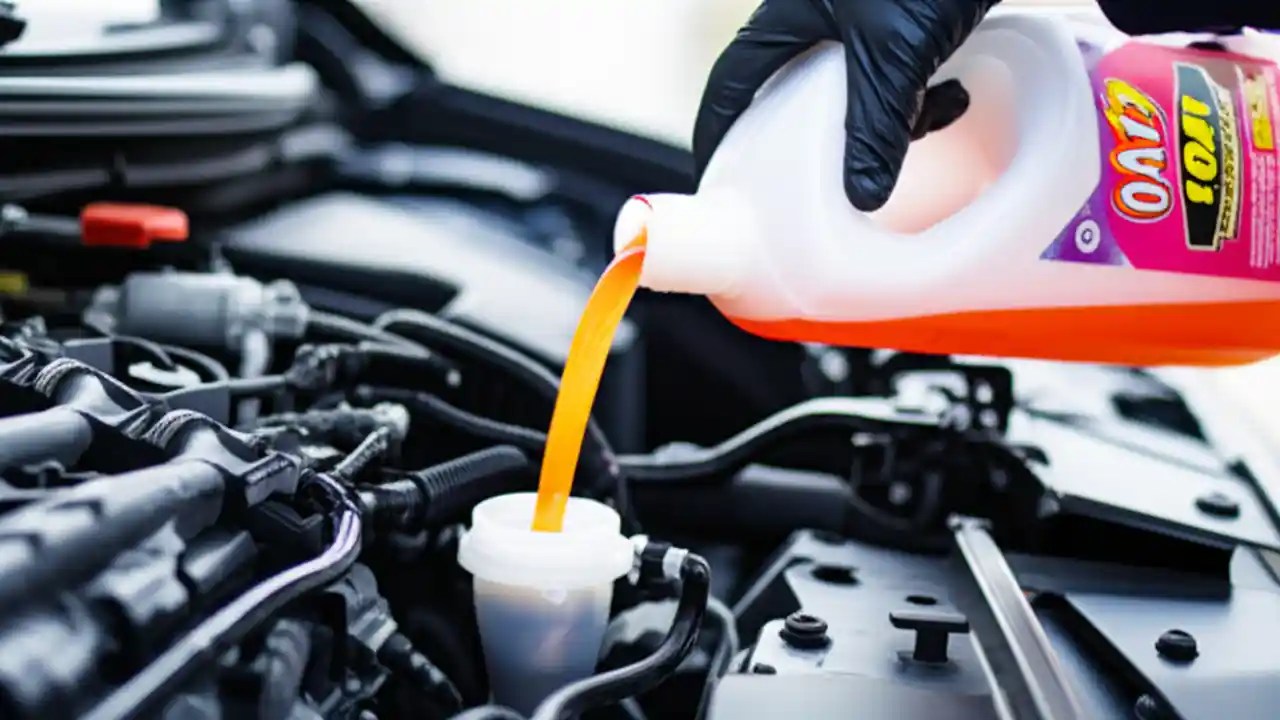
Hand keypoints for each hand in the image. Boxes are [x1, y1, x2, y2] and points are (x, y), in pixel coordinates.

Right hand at [693, 0, 999, 211]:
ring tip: (933, 109)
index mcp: (790, 12)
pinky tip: (955, 92)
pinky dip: (923, 92)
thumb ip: (877, 128)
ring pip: (858, 88)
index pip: (733, 81)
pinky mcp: (905, 19)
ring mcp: (863, 17)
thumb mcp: (897, 56)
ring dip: (896, 113)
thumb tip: (863, 194)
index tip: (716, 173)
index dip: (719, 130)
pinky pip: (898, 74)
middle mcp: (819, 13)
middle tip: (845, 172)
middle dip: (834, 134)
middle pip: (802, 93)